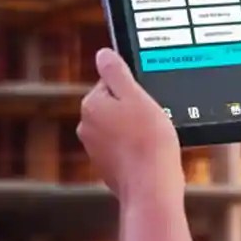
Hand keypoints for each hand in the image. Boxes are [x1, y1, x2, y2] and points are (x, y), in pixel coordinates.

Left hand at [77, 48, 184, 203]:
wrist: (151, 187)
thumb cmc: (148, 141)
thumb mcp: (136, 96)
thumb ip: (116, 71)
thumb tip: (103, 53)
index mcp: (91, 105)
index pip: (112, 83)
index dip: (134, 90)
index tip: (147, 102)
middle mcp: (87, 127)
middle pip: (115, 105)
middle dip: (134, 110)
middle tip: (153, 120)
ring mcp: (95, 149)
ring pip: (120, 128)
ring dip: (136, 130)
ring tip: (152, 139)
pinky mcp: (106, 167)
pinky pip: (123, 149)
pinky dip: (135, 149)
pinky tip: (148, 154)